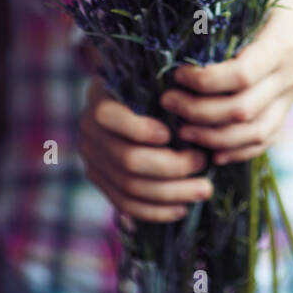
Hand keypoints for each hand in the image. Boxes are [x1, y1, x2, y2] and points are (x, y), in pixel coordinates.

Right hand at [79, 77, 214, 222]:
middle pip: (127, 159)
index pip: (108, 117)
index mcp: (99, 99)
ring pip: (130, 187)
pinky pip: (126, 205)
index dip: (138, 129)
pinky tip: (181, 208)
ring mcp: (92, 160)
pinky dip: (155, 211)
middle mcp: (89, 131)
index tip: (170, 134)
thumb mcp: (154, 81)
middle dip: (171, 166)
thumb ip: (166, 94)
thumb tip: (193, 115)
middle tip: (203, 162)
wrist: (128, 104)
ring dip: (171, 193)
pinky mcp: (100, 182)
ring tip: (203, 189)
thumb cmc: (152, 89)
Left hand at [159, 0, 292, 164]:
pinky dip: (239, 150)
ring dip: (214, 137)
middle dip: (198, 112)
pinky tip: (210, 150)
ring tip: (181, 128)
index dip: (205, 82)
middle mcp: (292, 71)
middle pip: (243, 110)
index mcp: (282, 40)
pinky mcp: (292, 100)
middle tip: (166, 102)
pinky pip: (269, 136)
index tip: (176, 74)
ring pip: (256, 132)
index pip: (242, 75)